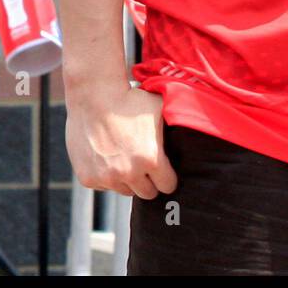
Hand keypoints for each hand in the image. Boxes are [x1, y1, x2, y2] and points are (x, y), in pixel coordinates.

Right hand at [65, 83, 176, 198]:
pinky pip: (102, 185)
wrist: (92, 93)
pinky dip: (103, 174)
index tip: (162, 167)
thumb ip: (175, 125)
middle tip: (141, 162)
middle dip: (147, 180)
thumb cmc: (129, 98)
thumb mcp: (159, 108)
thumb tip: (200, 127)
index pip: (168, 186)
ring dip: (125, 178)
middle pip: (147, 193)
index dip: (166, 175)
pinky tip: (103, 154)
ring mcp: (107, 177)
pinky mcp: (88, 178)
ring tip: (120, 154)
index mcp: (151, 159)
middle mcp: (129, 172)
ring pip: (124, 190)